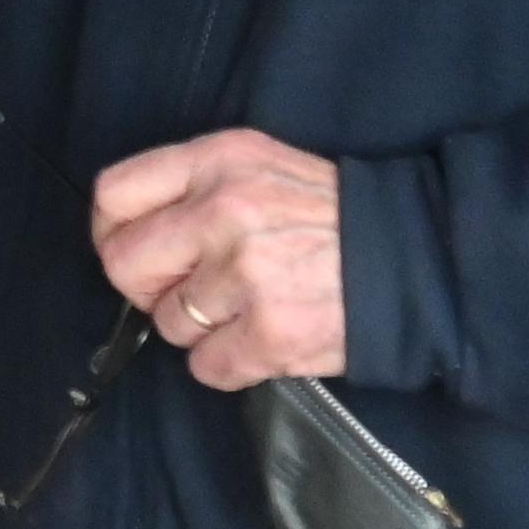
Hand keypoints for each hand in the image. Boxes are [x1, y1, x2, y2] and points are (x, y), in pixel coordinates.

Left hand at [87, 129, 345, 388]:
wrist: (417, 259)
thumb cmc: (329, 214)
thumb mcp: (260, 165)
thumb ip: (194, 185)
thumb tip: (128, 231)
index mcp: (218, 162)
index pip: (114, 194)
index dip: (111, 232)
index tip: (132, 250)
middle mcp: (225, 212)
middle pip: (124, 265)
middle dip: (147, 288)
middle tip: (187, 292)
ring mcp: (247, 275)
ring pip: (167, 324)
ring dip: (198, 329)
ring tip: (247, 309)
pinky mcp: (270, 334)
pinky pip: (205, 366)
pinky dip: (227, 363)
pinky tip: (261, 340)